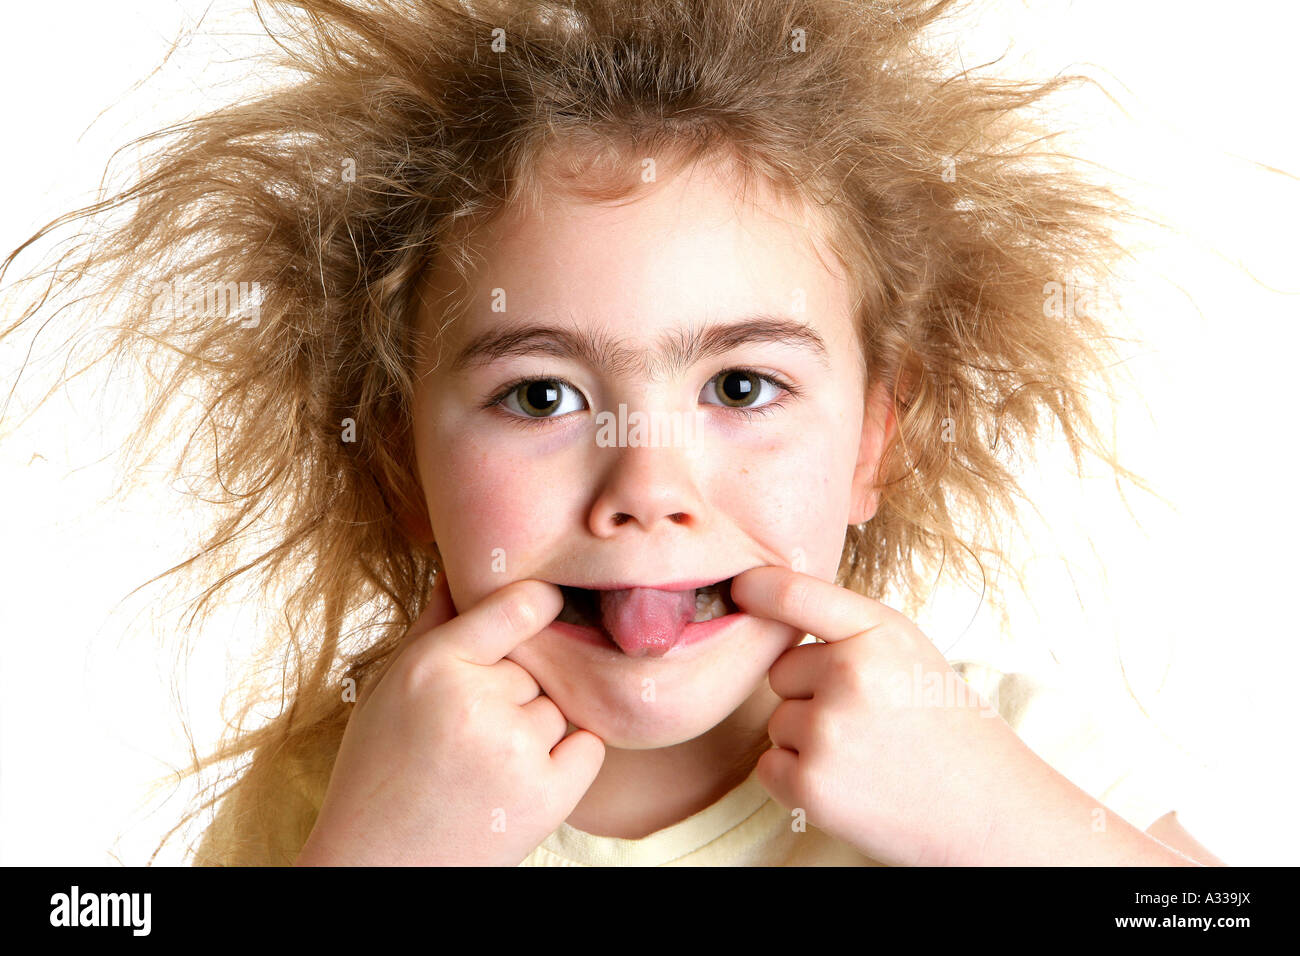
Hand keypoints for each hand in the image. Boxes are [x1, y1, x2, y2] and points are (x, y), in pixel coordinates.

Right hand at [295, 574, 604, 865]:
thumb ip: (435, 624)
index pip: (517, 604)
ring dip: (536, 726)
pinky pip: (588, 745)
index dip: (540, 601)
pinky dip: (569, 756)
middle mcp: (476, 702)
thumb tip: (466, 566)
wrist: (379, 869)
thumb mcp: (390, 687)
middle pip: (537, 665)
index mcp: (433, 667)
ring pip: (559, 705)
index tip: (548, 601)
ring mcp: (516, 750)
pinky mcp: (548, 796)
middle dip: (514, 689)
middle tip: (468, 730)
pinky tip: (520, 778)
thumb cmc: (381, 770)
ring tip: (484, 762)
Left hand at [731, 565, 1066, 866]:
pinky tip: (851, 785)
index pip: (795, 594)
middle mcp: (849, 673)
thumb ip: (847, 629)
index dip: (757, 587)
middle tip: (870, 721)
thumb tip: (766, 608)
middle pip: (781, 671)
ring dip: (810, 741)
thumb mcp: (908, 652)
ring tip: (870, 755)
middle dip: (811, 694)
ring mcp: (828, 731)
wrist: (989, 811)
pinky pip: (771, 766)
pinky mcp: (811, 786)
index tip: (738, 586)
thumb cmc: (944, 726)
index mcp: (878, 632)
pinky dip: (799, 780)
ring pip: (779, 722)